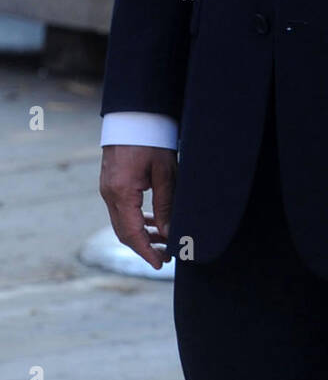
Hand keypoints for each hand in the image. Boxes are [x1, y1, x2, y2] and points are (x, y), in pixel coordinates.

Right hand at [99, 145, 176, 269]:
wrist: (135, 115)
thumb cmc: (152, 140)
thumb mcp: (165, 173)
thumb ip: (165, 205)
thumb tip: (168, 234)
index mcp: (121, 193)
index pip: (132, 234)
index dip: (147, 252)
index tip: (161, 264)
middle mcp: (109, 194)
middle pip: (124, 232)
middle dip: (145, 247)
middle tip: (167, 256)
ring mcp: (107, 189)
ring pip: (122, 222)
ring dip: (141, 234)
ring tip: (165, 240)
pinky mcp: (111, 183)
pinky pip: (121, 210)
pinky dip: (136, 220)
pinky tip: (153, 223)